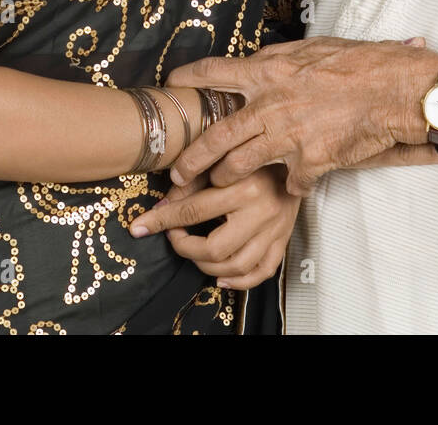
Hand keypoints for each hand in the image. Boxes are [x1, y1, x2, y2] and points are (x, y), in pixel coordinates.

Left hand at [128, 165, 299, 289]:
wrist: (296, 161)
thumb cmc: (256, 156)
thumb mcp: (224, 158)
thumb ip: (195, 178)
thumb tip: (162, 203)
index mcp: (245, 185)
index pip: (194, 210)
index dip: (162, 220)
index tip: (140, 226)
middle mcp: (261, 212)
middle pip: (213, 249)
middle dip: (185, 247)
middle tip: (175, 237)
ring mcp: (274, 231)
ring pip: (235, 268)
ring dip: (206, 267)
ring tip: (196, 253)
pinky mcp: (282, 242)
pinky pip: (259, 274)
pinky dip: (237, 282)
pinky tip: (221, 275)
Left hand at [165, 36, 437, 195]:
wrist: (393, 88)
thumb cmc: (358, 63)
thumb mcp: (311, 49)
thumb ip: (279, 59)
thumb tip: (258, 62)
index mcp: (269, 70)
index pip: (215, 72)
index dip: (190, 78)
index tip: (172, 83)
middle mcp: (271, 104)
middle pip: (217, 135)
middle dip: (192, 157)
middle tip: (177, 171)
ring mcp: (288, 136)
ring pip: (241, 165)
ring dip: (227, 176)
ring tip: (220, 183)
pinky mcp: (309, 161)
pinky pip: (289, 182)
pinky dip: (290, 184)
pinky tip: (293, 183)